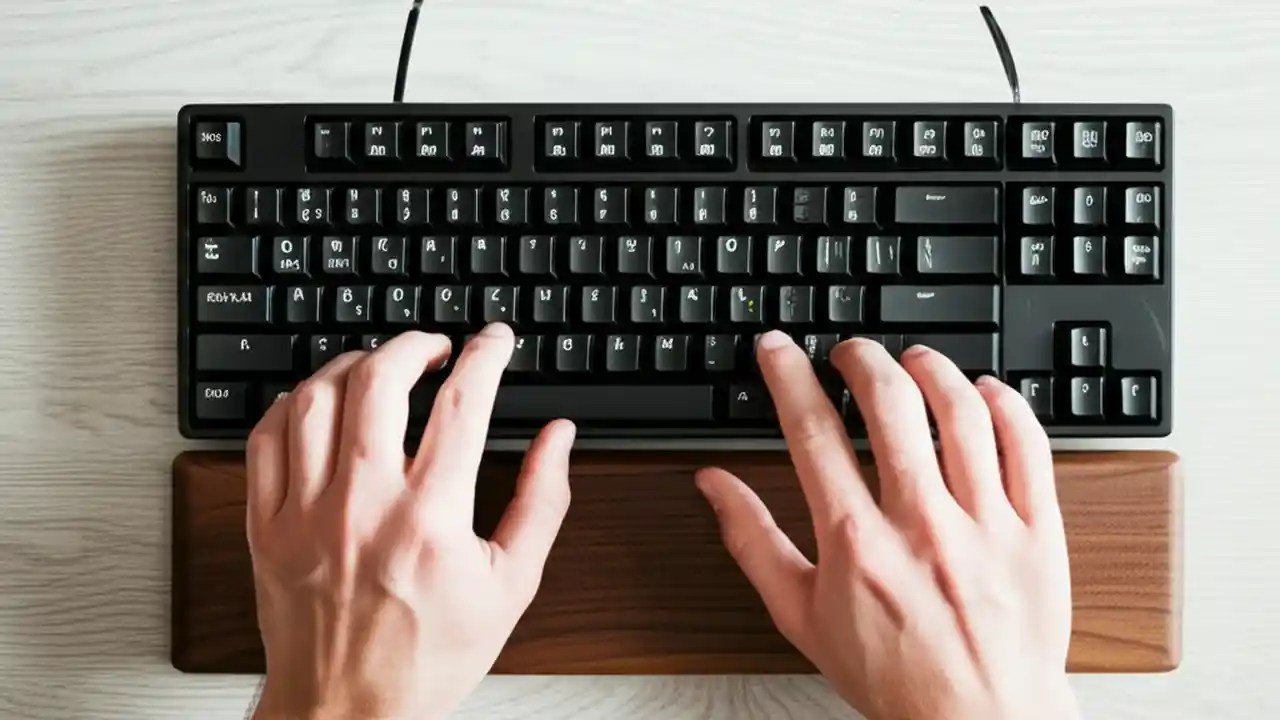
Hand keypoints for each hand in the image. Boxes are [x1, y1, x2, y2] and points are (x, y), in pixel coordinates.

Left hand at [245, 326, 574, 719]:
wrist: (349, 713)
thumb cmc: (428, 658)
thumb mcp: (511, 586)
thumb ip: (542, 502)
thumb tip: (557, 439)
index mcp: (431, 520)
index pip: (462, 405)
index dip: (486, 356)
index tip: (495, 341)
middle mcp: (364, 506)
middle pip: (379, 380)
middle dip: (414, 344)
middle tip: (435, 348)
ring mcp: (307, 513)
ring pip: (317, 398)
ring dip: (353, 363)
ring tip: (379, 367)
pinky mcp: (268, 525)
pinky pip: (267, 438)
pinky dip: (294, 404)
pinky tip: (319, 403)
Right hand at [697, 332, 1077, 719]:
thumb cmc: (892, 675)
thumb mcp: (800, 615)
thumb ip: (752, 541)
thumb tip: (715, 486)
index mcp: (857, 543)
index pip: (813, 432)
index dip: (789, 376)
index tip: (779, 350)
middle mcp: (922, 525)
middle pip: (891, 403)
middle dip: (861, 358)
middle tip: (849, 352)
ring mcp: (986, 524)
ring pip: (962, 412)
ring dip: (931, 369)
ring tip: (912, 361)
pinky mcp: (1038, 530)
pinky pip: (1028, 445)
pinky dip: (1005, 404)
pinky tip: (983, 392)